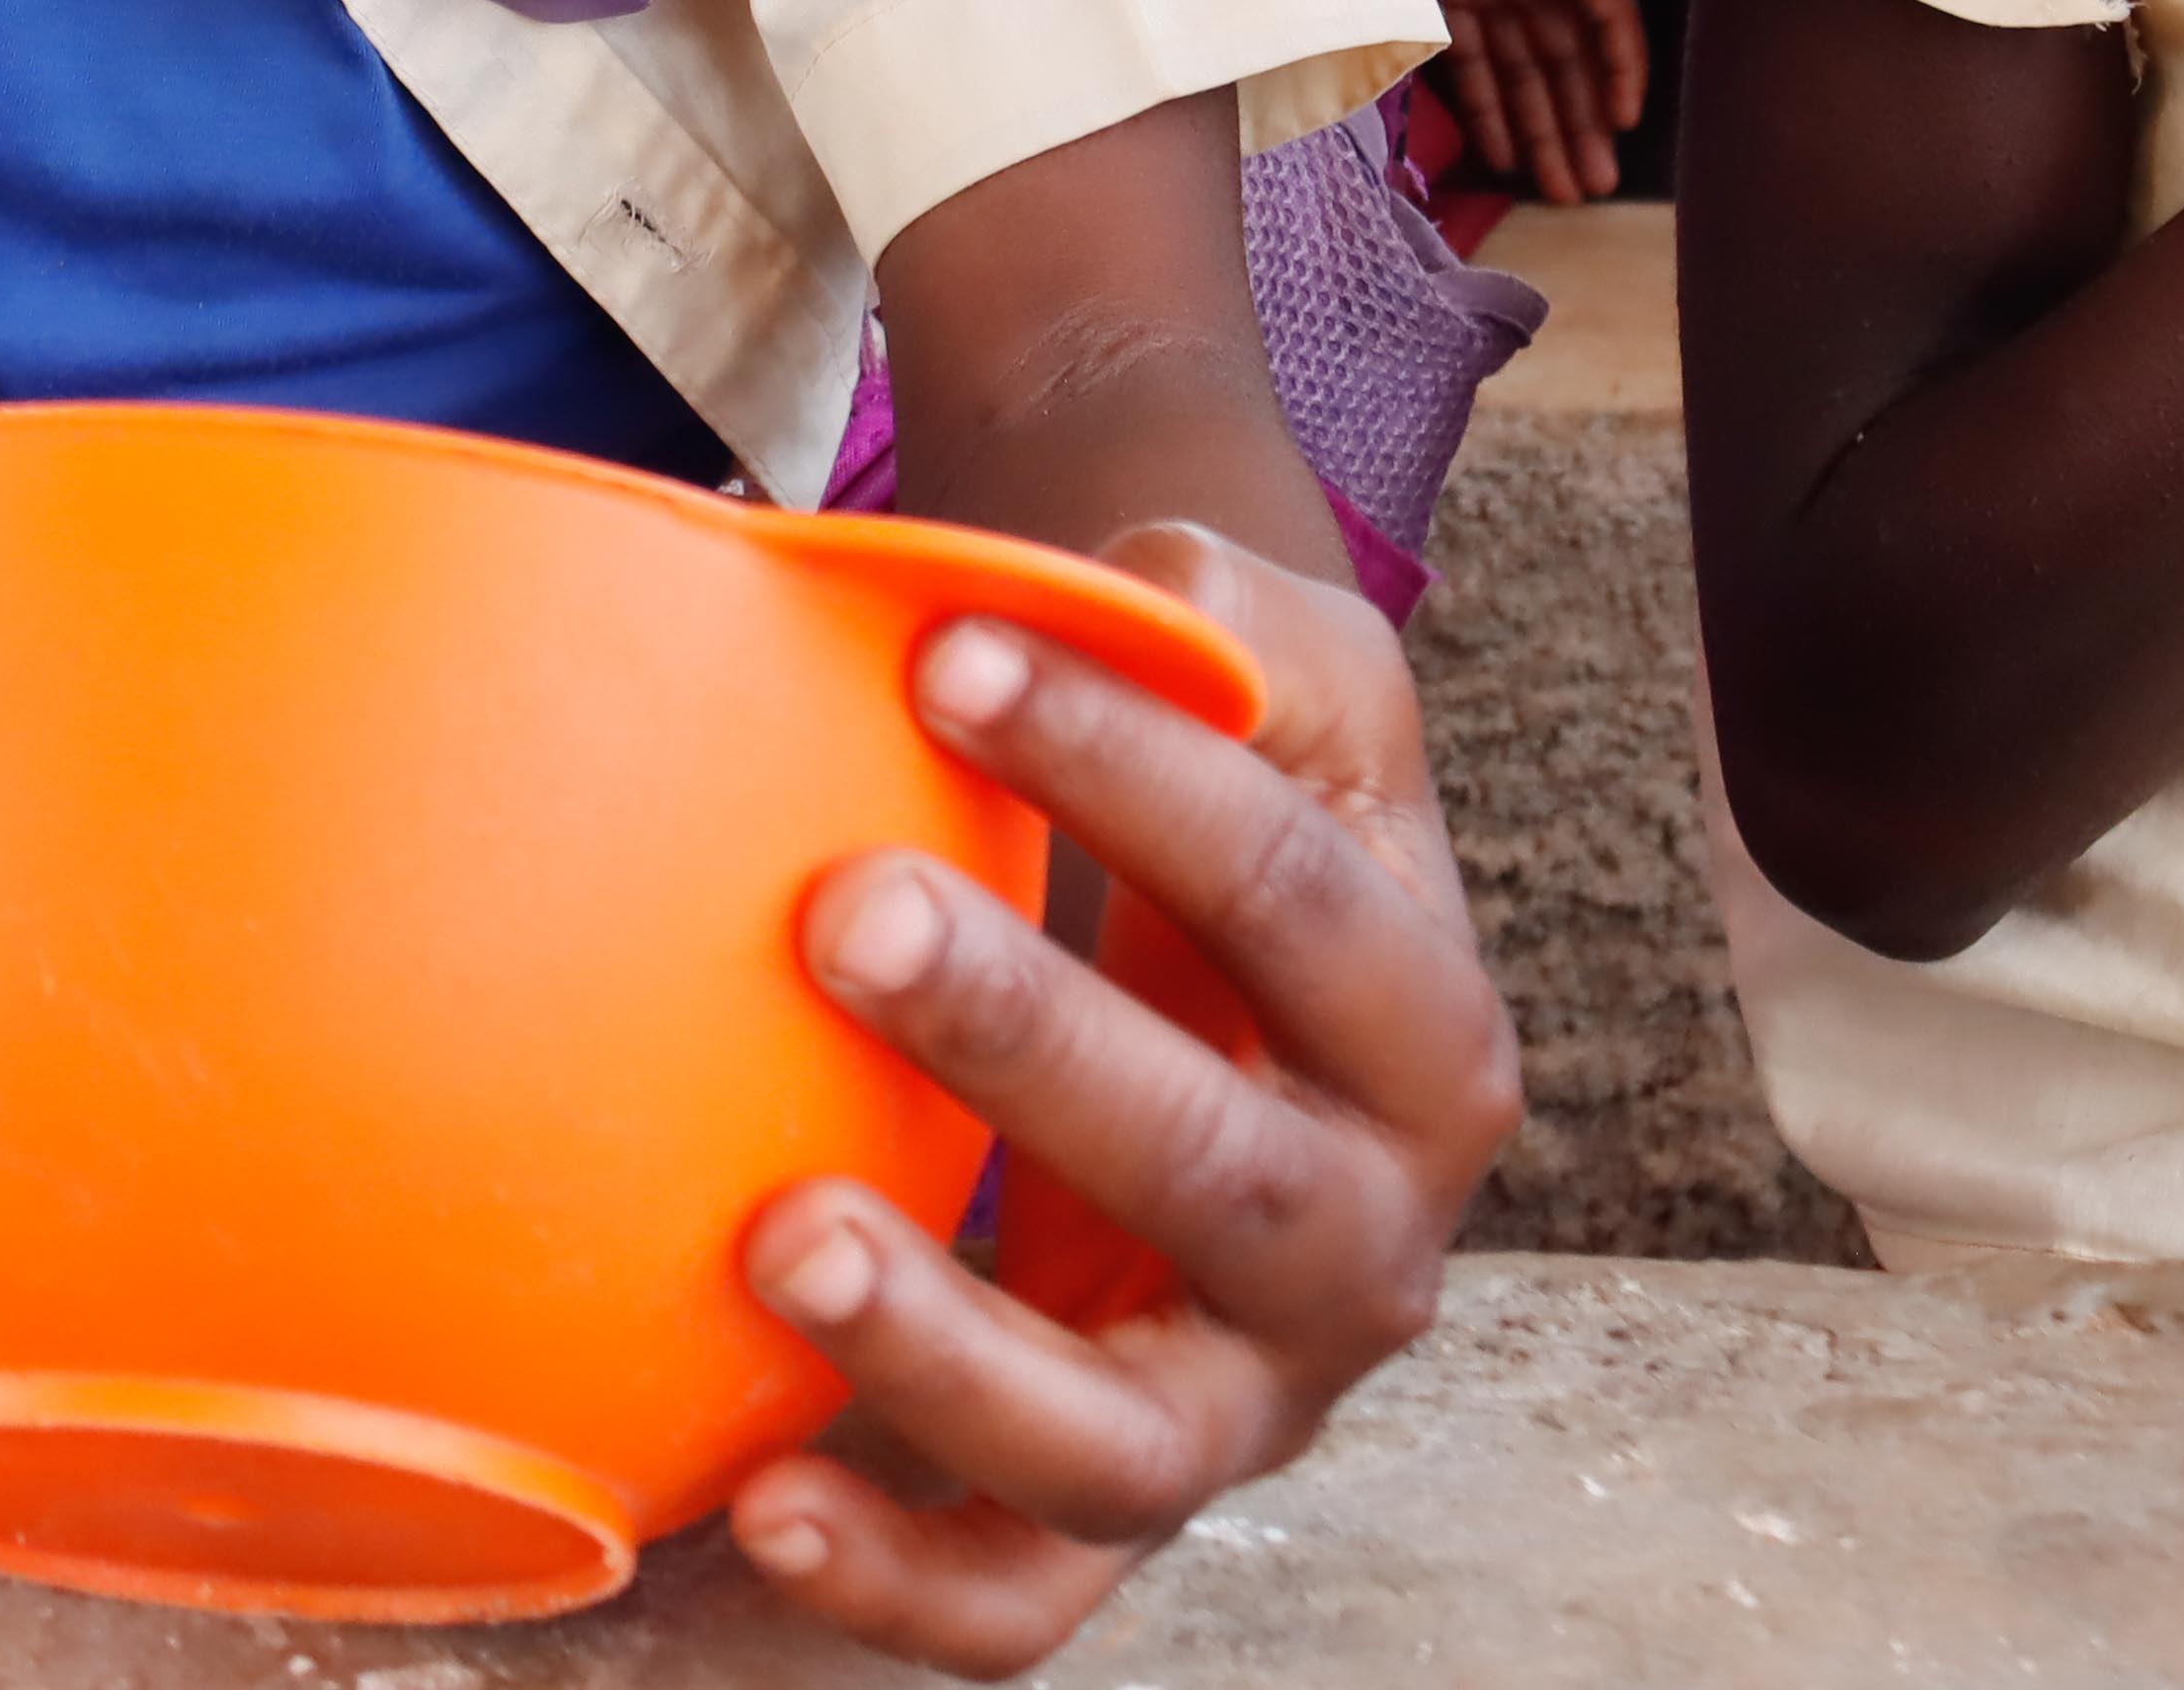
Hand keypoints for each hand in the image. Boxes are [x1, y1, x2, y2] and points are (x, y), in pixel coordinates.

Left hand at [730, 527, 1515, 1676]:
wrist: (1221, 971)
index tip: (945, 653)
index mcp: (1426, 1037)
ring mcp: (1239, 1402)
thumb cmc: (1233, 807)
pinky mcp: (1107, 1499)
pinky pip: (1021, 1599)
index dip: (1133, 771)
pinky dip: (900, 1582)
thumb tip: (1148, 593)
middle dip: (1034, 1046)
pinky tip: (757, 1502)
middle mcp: (1362, 1246)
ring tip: (782, 1237)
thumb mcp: (1287, 683)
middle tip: (846, 913)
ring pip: (1125, 1443)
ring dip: (953, 1354)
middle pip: (1223, 1176)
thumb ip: (1232, 617)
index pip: (1297, 903)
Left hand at [1414, 0, 1643, 210]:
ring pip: (1527, 76)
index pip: (1606, 18)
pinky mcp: (1452, 3)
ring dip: (1544, 132)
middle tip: (1596, 186)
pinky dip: (1490, 110)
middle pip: (1568, 63)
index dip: (1619, 67)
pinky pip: (1476, 67)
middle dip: (1582, 124)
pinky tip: (1506, 157)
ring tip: (1565, 190)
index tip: (1625, 117)